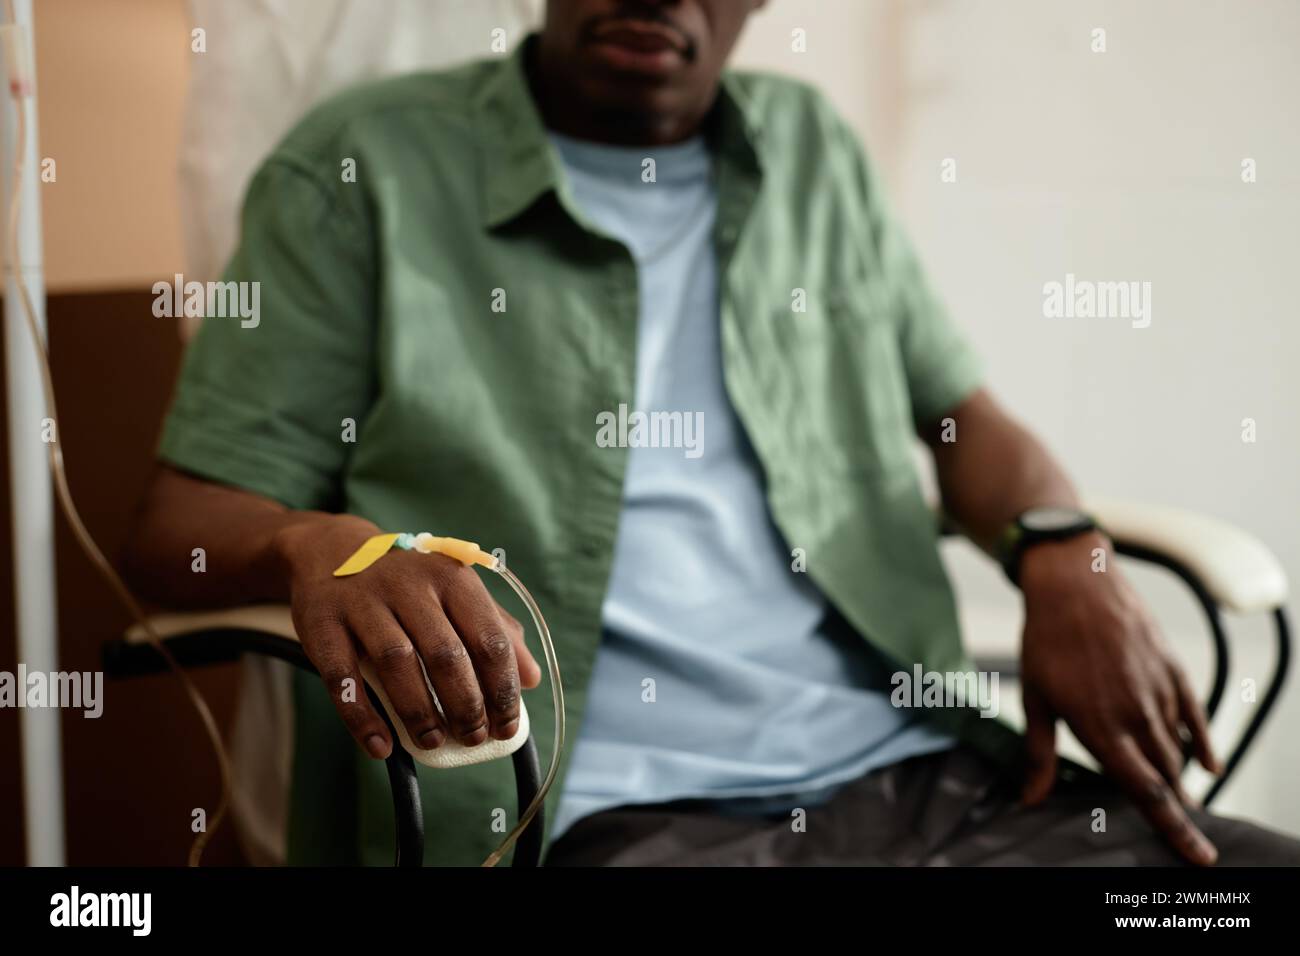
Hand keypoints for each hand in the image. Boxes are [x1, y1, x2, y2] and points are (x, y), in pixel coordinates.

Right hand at [271, 514, 541, 759]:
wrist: (333, 548)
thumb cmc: (409, 581)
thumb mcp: (456, 592)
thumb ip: (496, 630)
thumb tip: (533, 679)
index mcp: (451, 578)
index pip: (488, 638)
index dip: (502, 689)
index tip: (506, 726)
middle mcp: (409, 585)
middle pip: (445, 654)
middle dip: (465, 705)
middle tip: (473, 738)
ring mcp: (363, 602)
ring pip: (397, 663)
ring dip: (419, 712)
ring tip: (434, 741)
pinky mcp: (321, 623)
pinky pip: (342, 677)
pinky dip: (362, 717)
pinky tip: (381, 745)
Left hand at [1018, 531, 1221, 864]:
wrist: (1074, 581)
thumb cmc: (1045, 639)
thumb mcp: (1034, 697)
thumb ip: (1039, 753)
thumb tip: (1031, 799)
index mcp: (1100, 727)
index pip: (1146, 791)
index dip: (1173, 828)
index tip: (1198, 856)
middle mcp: (1136, 714)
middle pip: (1166, 775)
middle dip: (1171, 803)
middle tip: (1170, 820)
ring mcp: (1159, 691)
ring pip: (1178, 747)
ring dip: (1176, 771)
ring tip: (1173, 789)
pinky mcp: (1173, 669)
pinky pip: (1195, 715)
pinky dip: (1200, 740)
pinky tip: (1204, 761)